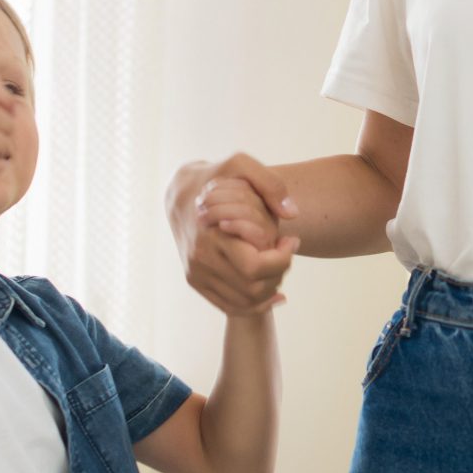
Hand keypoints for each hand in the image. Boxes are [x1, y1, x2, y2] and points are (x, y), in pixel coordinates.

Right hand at [168, 154, 298, 316]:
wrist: (181, 194)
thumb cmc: (216, 178)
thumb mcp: (241, 165)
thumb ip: (270, 184)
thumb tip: (291, 214)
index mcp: (211, 236)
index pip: (255, 267)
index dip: (282, 259)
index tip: (291, 240)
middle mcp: (200, 261)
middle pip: (253, 289)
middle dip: (280, 273)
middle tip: (287, 251)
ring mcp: (196, 275)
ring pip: (244, 302)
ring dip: (271, 289)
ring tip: (279, 264)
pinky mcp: (196, 282)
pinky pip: (230, 306)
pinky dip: (255, 305)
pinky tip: (275, 291)